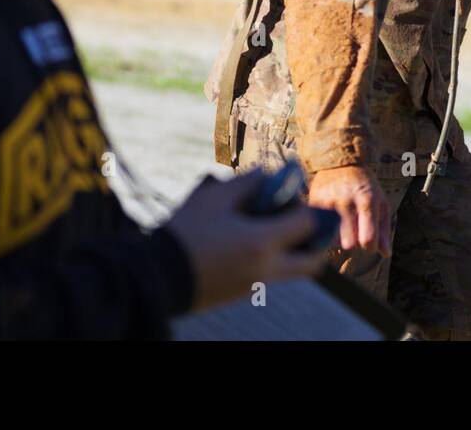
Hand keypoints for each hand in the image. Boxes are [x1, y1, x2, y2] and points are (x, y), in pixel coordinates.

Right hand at [162, 171, 328, 312]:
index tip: (287, 198)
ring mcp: (256, 286)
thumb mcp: (214, 196)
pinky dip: (271, 260)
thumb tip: (266, 176)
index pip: (307, 225)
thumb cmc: (185, 232)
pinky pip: (271, 276)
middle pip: (313, 263)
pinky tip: (244, 242)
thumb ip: (247, 182)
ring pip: (293, 272)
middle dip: (314, 241)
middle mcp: (266, 269)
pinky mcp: (242, 294)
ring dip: (292, 252)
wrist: (157, 275)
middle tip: (296, 223)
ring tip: (267, 229)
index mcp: (263, 243)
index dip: (302, 207)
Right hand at [307, 165, 391, 255]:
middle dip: (354, 243)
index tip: (369, 242)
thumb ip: (384, 229)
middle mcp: (346, 200)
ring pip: (333, 239)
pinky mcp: (313, 203)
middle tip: (355, 233)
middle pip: (350, 244)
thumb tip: (386, 254)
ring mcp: (328, 202)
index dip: (370, 247)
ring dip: (339, 238)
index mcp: (367, 199)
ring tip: (343, 226)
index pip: (368, 239)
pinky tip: (331, 222)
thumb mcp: (380, 202)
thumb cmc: (364, 184)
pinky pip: (319, 230)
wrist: (339, 161)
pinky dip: (326, 230)